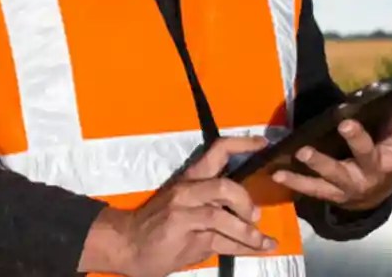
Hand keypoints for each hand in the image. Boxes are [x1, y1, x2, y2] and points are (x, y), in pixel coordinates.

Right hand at [78, 136, 277, 276]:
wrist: (128, 243)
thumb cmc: (158, 224)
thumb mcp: (185, 207)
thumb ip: (214, 205)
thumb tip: (250, 213)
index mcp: (189, 179)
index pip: (216, 152)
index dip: (242, 144)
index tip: (263, 143)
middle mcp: (186, 191)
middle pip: (224, 186)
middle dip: (245, 202)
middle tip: (255, 216)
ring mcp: (184, 213)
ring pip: (222, 216)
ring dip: (247, 231)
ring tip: (260, 240)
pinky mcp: (185, 235)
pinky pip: (222, 241)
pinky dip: (246, 247)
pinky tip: (262, 248)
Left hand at [272, 104, 391, 210]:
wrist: (377, 188)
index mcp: (381, 162)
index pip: (372, 149)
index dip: (359, 137)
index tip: (346, 120)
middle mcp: (360, 176)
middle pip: (347, 167)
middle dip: (334, 155)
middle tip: (325, 134)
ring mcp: (342, 187)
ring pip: (325, 180)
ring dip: (311, 169)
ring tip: (298, 153)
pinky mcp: (327, 192)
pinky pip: (309, 189)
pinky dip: (293, 181)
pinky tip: (276, 172)